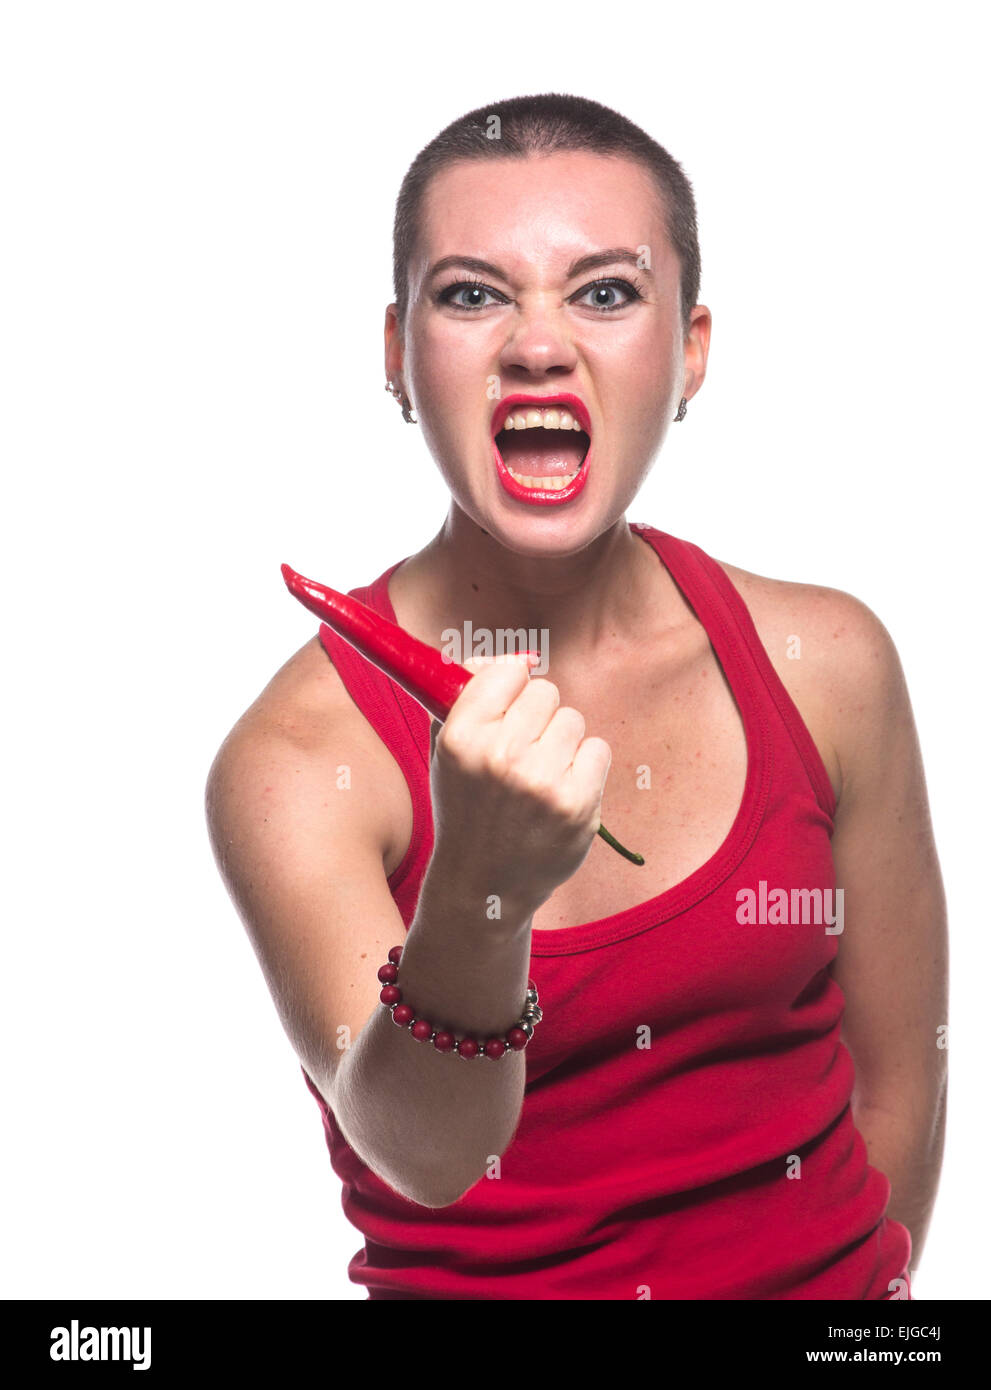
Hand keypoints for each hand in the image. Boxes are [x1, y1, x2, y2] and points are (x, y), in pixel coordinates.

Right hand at [428, 653, 611, 916]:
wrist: (484, 884)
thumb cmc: (467, 805)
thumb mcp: (448, 750)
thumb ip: (468, 694)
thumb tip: (515, 658)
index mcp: (461, 737)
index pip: (508, 671)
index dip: (512, 685)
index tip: (509, 708)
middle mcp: (500, 756)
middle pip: (546, 692)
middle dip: (539, 716)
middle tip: (524, 751)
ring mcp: (540, 782)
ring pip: (574, 720)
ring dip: (563, 743)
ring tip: (540, 776)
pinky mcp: (577, 805)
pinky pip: (598, 749)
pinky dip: (585, 767)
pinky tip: (561, 791)